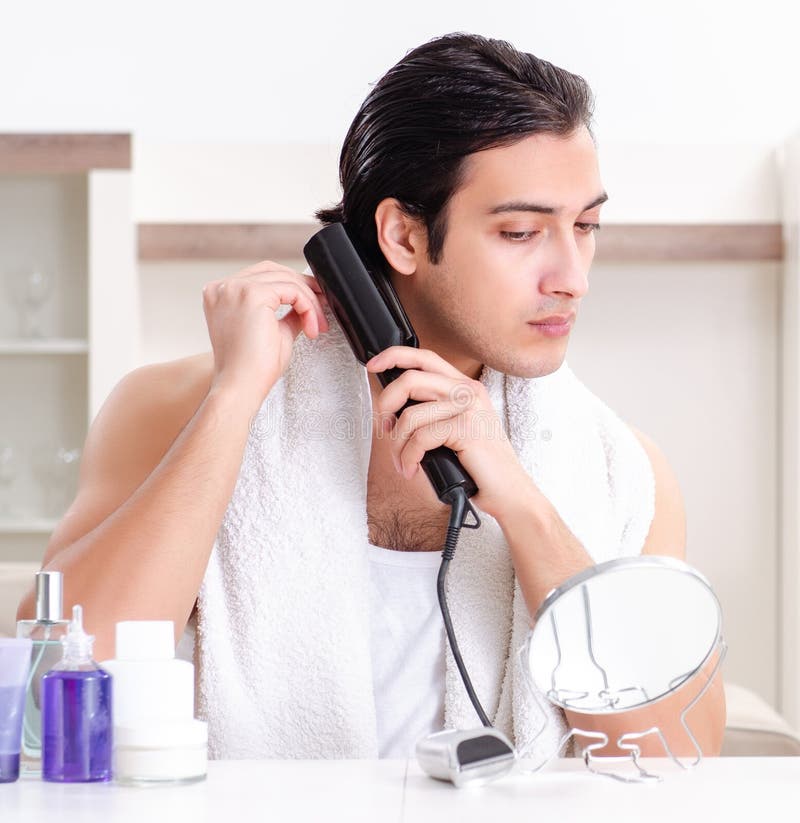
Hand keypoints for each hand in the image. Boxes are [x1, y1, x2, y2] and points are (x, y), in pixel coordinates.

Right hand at [202, 261, 328, 411]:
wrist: (241, 387)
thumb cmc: (252, 368)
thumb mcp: (273, 331)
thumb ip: (287, 313)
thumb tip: (306, 303)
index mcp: (222, 294)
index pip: (263, 276)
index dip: (292, 287)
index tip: (313, 304)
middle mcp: (224, 287)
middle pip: (274, 271)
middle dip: (304, 288)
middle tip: (323, 307)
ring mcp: (235, 288)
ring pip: (286, 280)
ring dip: (309, 302)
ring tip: (317, 325)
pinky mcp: (252, 294)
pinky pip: (291, 290)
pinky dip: (307, 306)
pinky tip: (311, 327)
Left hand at [366, 346, 537, 520]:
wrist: (509, 491)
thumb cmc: (478, 465)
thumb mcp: (454, 428)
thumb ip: (431, 410)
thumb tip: (392, 407)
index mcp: (464, 386)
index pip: (424, 357)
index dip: (394, 356)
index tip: (373, 366)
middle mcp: (468, 390)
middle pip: (410, 378)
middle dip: (386, 405)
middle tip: (384, 429)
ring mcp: (469, 408)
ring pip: (410, 414)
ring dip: (396, 444)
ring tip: (402, 462)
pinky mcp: (466, 428)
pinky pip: (420, 438)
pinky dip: (408, 458)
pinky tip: (412, 469)